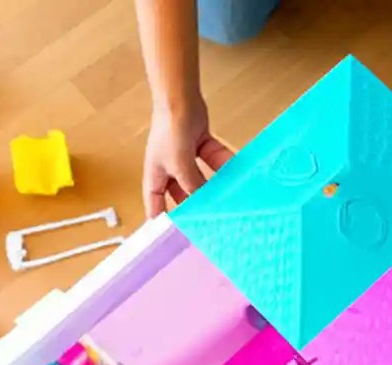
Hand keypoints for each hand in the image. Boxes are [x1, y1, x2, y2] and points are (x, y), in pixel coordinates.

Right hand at [143, 96, 233, 216]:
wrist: (179, 99)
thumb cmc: (169, 131)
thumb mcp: (180, 166)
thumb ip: (193, 186)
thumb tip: (206, 202)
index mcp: (155, 177)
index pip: (156, 206)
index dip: (162, 222)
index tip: (173, 238)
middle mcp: (169, 169)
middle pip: (181, 195)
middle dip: (194, 207)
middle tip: (208, 223)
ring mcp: (185, 157)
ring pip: (200, 179)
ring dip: (212, 187)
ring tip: (226, 202)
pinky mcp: (200, 145)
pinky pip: (213, 161)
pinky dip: (223, 166)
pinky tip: (236, 174)